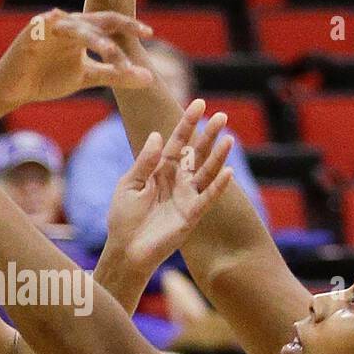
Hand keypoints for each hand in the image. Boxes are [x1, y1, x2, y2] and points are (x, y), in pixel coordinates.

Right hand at [0, 8, 153, 106]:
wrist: (15, 89)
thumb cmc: (48, 79)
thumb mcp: (88, 76)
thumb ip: (116, 74)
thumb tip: (150, 78)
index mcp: (83, 32)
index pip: (111, 24)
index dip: (130, 27)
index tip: (150, 33)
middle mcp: (70, 24)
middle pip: (99, 21)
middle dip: (120, 26)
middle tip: (142, 32)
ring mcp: (51, 25)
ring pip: (78, 27)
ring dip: (95, 39)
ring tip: (109, 51)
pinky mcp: (33, 31)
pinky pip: (48, 27)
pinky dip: (58, 27)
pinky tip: (64, 27)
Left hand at [106, 101, 231, 273]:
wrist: (126, 250)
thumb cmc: (123, 218)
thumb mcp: (129, 185)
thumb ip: (145, 162)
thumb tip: (158, 135)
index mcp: (159, 170)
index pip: (177, 142)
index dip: (187, 123)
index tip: (199, 103)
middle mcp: (176, 180)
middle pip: (196, 153)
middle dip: (208, 135)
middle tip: (222, 116)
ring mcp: (186, 197)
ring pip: (206, 172)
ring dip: (218, 156)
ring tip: (229, 138)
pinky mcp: (191, 215)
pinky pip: (208, 198)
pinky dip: (218, 186)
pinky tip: (228, 172)